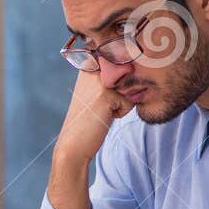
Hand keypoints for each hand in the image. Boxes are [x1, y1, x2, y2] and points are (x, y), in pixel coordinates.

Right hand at [48, 71, 130, 208]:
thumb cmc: (87, 119)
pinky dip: (121, 113)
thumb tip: (135, 69)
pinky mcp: (106, 94)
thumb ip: (110, 77)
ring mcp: (99, 80)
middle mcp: (92, 68)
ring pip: (129, 89)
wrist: (73, 143)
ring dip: (121, 103)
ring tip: (103, 111)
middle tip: (101, 106)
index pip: (120, 65)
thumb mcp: (95, 91)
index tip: (103, 97)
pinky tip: (104, 117)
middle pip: (128, 76)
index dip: (119, 83)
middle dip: (122, 94)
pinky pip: (129, 102)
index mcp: (88, 64)